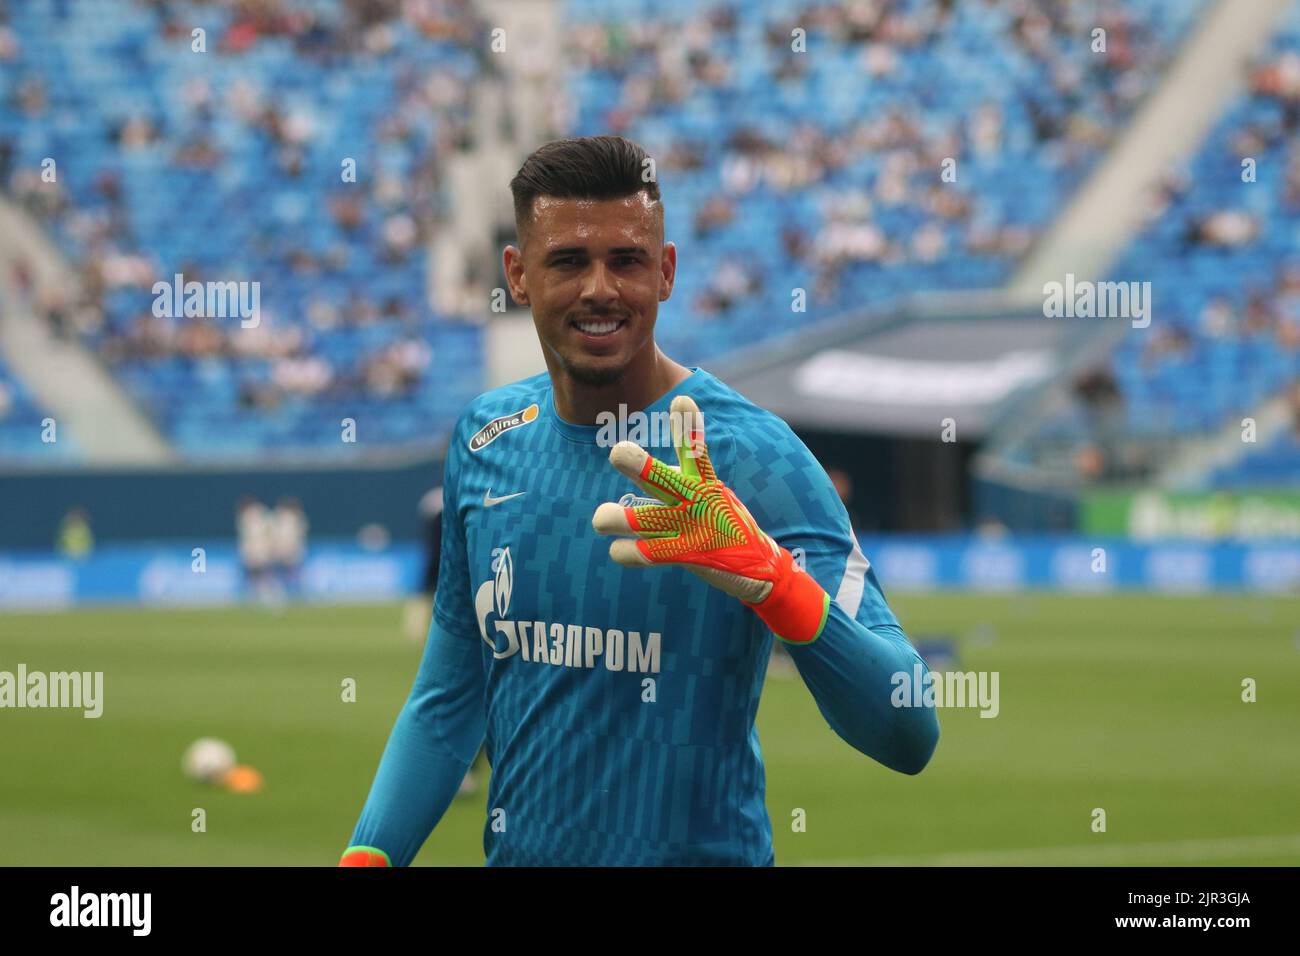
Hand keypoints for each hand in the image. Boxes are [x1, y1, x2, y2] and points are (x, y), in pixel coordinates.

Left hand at [592, 395, 828, 643]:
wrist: (759, 568)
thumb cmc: (724, 522)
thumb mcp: (709, 491)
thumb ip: (677, 474)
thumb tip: (646, 462)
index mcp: (703, 481)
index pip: (695, 449)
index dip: (688, 427)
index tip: (682, 399)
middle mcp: (697, 500)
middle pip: (665, 480)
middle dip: (642, 467)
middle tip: (618, 452)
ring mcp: (693, 529)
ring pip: (649, 521)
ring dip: (623, 519)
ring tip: (600, 518)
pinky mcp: (690, 555)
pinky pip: (651, 554)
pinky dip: (629, 553)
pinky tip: (617, 550)